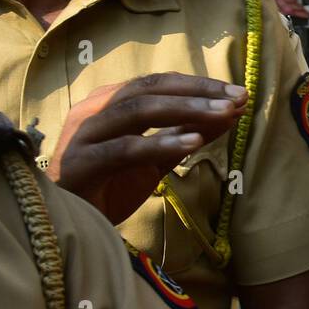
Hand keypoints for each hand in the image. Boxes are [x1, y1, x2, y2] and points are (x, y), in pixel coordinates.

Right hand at [47, 73, 246, 224]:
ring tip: (224, 113)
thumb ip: (185, 134)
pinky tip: (193, 142)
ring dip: (186, 110)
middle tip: (237, 97)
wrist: (69, 225)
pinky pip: (125, 148)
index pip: (159, 83)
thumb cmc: (109, 186)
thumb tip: (229, 113)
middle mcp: (94, 110)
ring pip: (138, 110)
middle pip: (150, 89)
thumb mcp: (156, 158)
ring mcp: (84, 134)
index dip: (200, 84)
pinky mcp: (81, 163)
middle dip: (198, 91)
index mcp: (109, 102)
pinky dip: (160, 143)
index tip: (238, 92)